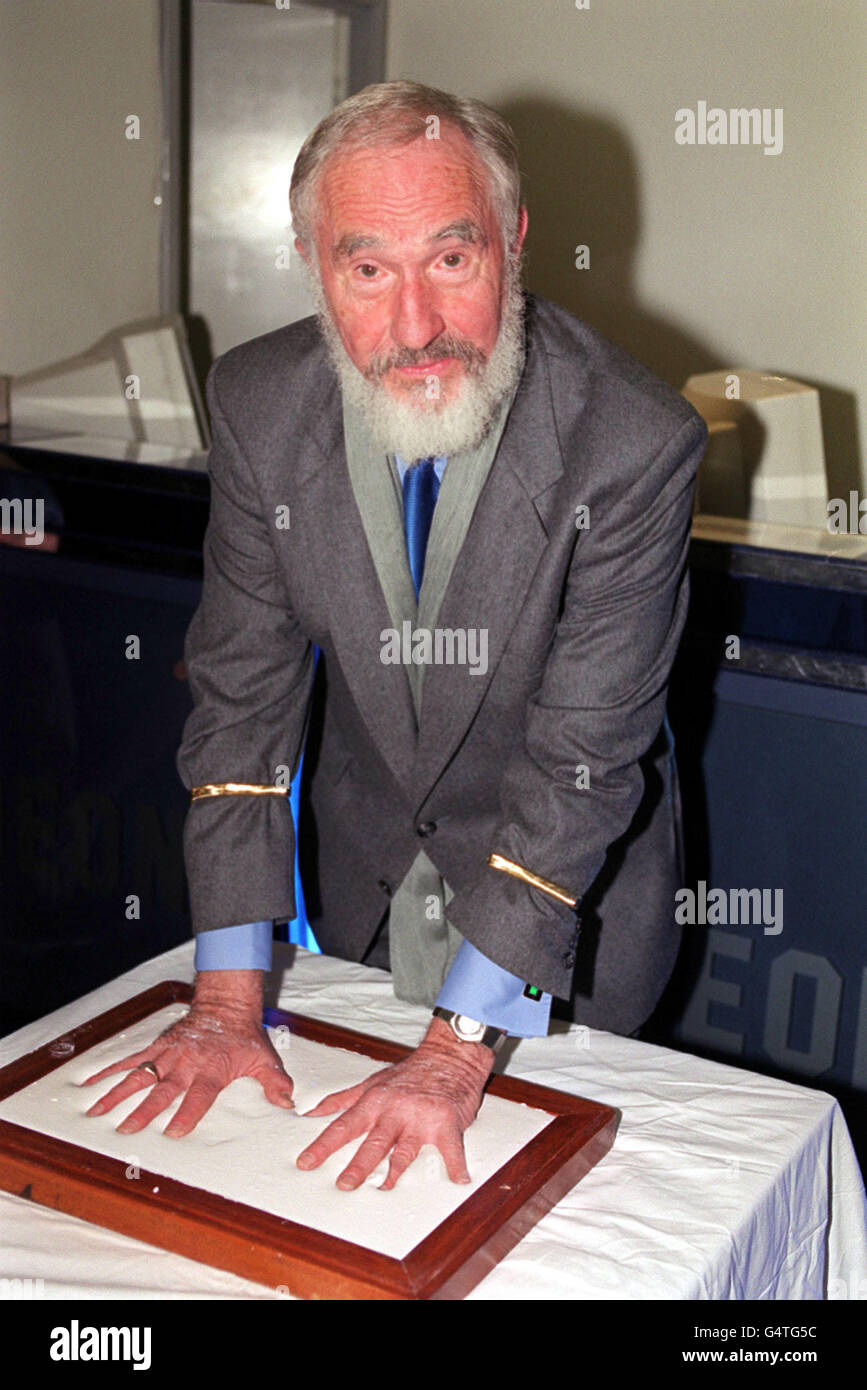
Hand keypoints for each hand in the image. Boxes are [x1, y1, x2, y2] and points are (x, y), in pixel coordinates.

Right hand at [79, 970, 293, 1135]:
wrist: (226, 1005)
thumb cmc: (244, 1037)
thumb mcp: (264, 1059)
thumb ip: (275, 1083)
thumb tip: (288, 1104)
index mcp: (211, 1070)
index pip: (198, 1096)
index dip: (187, 1113)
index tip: (174, 1132)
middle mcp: (186, 1064)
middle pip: (163, 1090)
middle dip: (145, 1111)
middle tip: (127, 1130)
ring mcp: (168, 1054)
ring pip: (139, 1076)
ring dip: (117, 1094)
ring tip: (97, 1112)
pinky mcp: (157, 1047)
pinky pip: (130, 1059)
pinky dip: (109, 1071)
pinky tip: (90, 1084)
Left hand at [296, 1016, 494, 1190]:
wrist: (449, 1055)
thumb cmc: (410, 1072)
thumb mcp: (372, 1082)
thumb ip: (342, 1100)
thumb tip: (311, 1113)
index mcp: (374, 1102)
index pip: (343, 1126)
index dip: (323, 1145)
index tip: (306, 1163)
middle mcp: (395, 1111)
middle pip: (373, 1142)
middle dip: (357, 1165)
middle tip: (343, 1185)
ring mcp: (421, 1118)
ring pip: (404, 1149)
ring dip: (395, 1171)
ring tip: (384, 1189)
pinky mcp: (447, 1123)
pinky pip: (451, 1147)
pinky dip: (456, 1164)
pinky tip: (458, 1180)